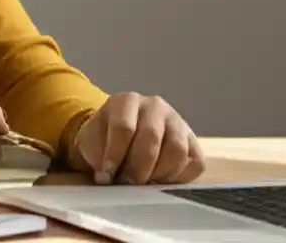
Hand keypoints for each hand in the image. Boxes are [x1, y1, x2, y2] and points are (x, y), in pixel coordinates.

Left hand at [69, 93, 204, 184]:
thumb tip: (107, 176)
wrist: (123, 139)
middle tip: (128, 183)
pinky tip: (160, 179)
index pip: (124, 127)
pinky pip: (194, 164)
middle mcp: (155, 106)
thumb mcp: (91, 142)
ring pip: (177, 151)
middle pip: (152, 138)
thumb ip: (95, 154)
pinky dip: (177, 178)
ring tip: (144, 182)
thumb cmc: (105, 140)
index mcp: (127, 101)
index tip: (106, 174)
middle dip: (137, 168)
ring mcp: (178, 122)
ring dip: (158, 174)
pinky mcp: (193, 142)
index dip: (115, 154)